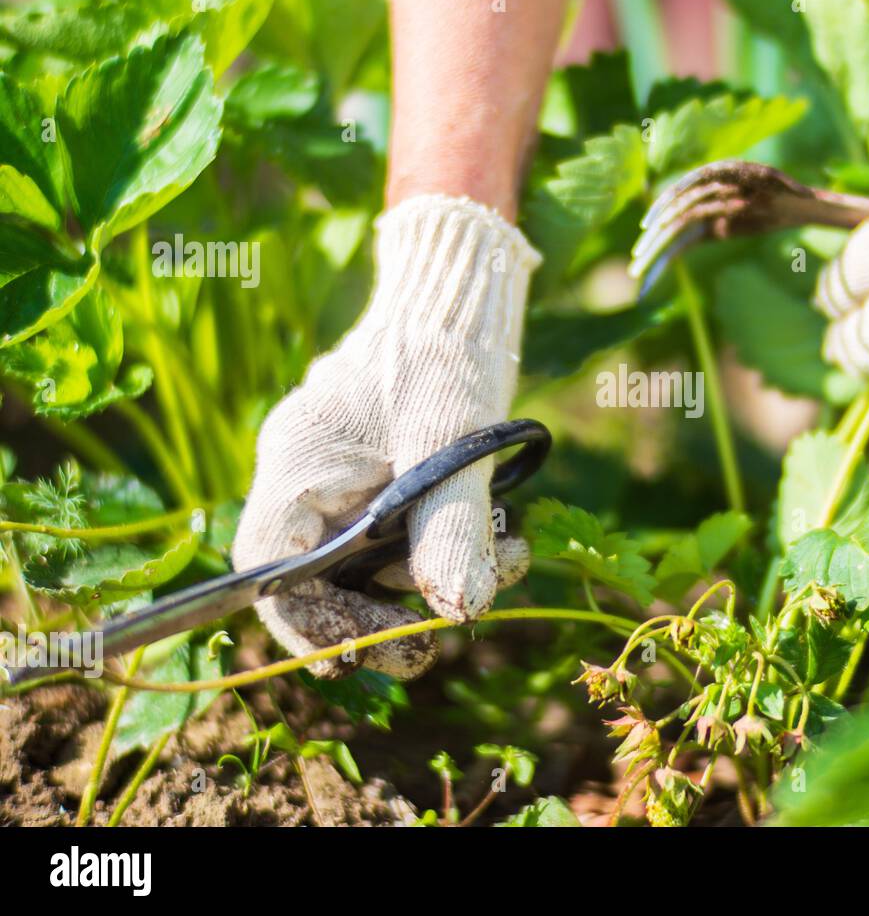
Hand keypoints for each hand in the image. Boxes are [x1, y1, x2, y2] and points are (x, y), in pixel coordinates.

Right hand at [232, 196, 539, 678]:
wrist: (460, 303)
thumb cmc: (446, 351)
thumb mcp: (454, 438)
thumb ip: (454, 525)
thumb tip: (459, 613)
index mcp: (297, 465)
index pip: (270, 570)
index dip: (306, 626)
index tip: (361, 656)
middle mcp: (309, 482)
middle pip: (322, 580)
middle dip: (386, 613)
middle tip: (442, 637)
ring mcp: (345, 484)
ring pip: (373, 565)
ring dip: (438, 576)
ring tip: (509, 557)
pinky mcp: (383, 485)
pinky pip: (403, 539)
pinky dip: (450, 549)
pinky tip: (504, 539)